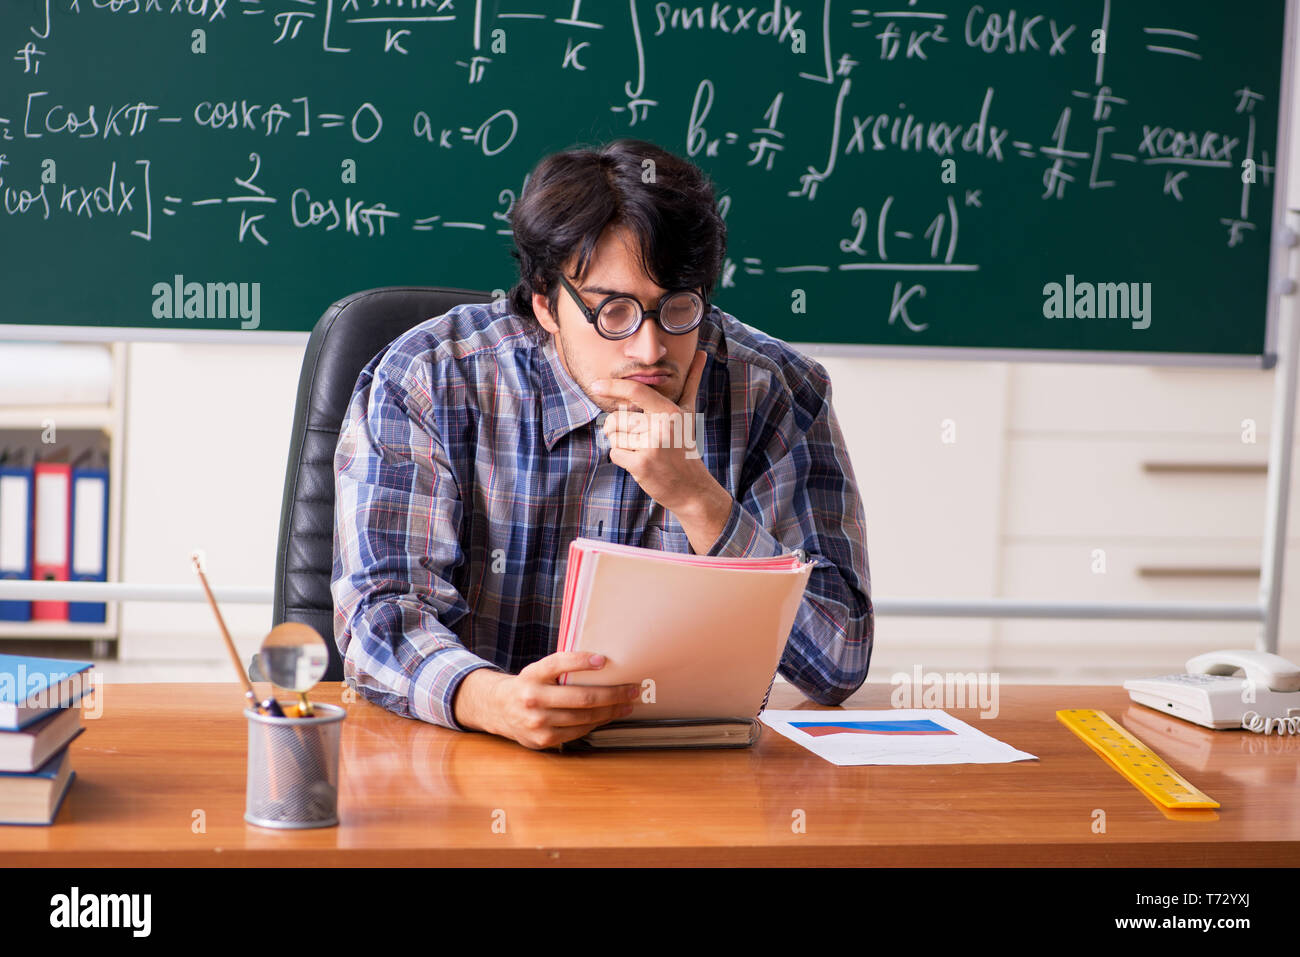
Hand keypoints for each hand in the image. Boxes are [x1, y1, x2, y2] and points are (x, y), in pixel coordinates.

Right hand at [459, 652, 639, 749]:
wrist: (499, 710)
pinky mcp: (543, 740)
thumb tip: (602, 665)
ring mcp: (537, 722)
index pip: (558, 664)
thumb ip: (561, 668)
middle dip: (613, 694)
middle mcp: (533, 698)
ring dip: (610, 711)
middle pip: (582, 697)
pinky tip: (607, 716)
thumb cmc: (528, 686)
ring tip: (626, 704)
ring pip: (584, 718)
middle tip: (632, 689)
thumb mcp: (538, 671)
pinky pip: (578, 731)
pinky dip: (596, 723)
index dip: (581, 661)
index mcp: (533, 675)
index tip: (603, 660)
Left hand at [593, 350, 713, 513]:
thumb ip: (692, 382)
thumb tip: (703, 354)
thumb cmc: (685, 445)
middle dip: (617, 427)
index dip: (612, 386)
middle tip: (638, 438)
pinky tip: (640, 462)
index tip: (595, 385)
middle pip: (617, 417)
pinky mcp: (641, 465)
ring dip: (621, 444)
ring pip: (613, 436)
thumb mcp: (689, 413)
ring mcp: (651, 447)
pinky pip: (614, 453)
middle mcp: (661, 427)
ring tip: (641, 450)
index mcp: (669, 412)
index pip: (635, 392)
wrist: (692, 487)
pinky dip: (622, 459)